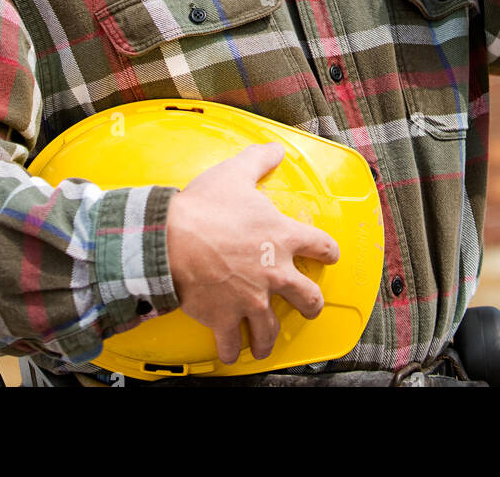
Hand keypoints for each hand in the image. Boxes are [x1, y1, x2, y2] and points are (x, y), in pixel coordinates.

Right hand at [164, 142, 340, 364]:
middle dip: (310, 304)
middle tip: (307, 306)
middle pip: (308, 298)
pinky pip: (232, 345)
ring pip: (271, 330)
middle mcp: (275, 273)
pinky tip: (230, 352)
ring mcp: (252, 300)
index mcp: (283, 236)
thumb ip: (260, 160)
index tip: (329, 255)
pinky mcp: (226, 318)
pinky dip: (231, 351)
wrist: (170, 239)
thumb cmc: (204, 206)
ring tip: (264, 342)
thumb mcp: (236, 172)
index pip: (322, 246)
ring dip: (268, 338)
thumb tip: (276, 148)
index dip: (328, 251)